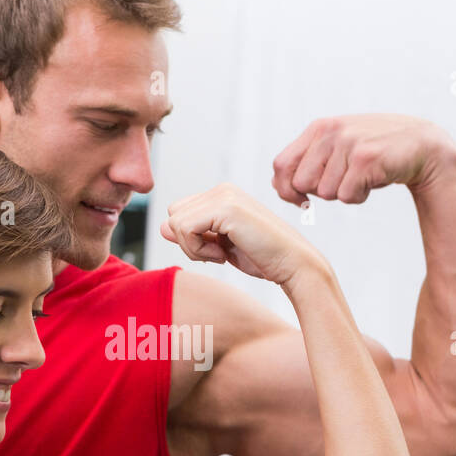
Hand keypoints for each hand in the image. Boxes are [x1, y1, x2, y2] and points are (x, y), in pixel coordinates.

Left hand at [161, 183, 326, 285]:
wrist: (292, 265)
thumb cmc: (263, 258)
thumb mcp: (220, 246)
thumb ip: (192, 234)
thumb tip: (162, 227)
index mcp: (222, 195)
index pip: (179, 213)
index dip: (191, 239)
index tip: (217, 250)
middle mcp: (222, 190)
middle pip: (173, 215)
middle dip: (189, 242)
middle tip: (218, 253)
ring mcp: (223, 196)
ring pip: (175, 222)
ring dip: (194, 248)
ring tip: (222, 253)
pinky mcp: (225, 208)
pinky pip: (184, 229)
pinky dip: (198, 250)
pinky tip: (223, 254)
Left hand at [271, 114, 455, 204]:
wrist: (422, 145)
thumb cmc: (374, 152)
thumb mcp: (337, 148)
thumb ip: (308, 161)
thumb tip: (278, 185)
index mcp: (318, 128)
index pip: (281, 165)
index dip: (285, 189)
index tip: (302, 200)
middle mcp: (330, 132)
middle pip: (301, 183)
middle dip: (320, 192)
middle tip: (344, 180)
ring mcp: (348, 143)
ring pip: (325, 193)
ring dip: (344, 193)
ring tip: (362, 177)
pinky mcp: (366, 158)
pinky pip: (346, 196)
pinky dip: (360, 197)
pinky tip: (374, 180)